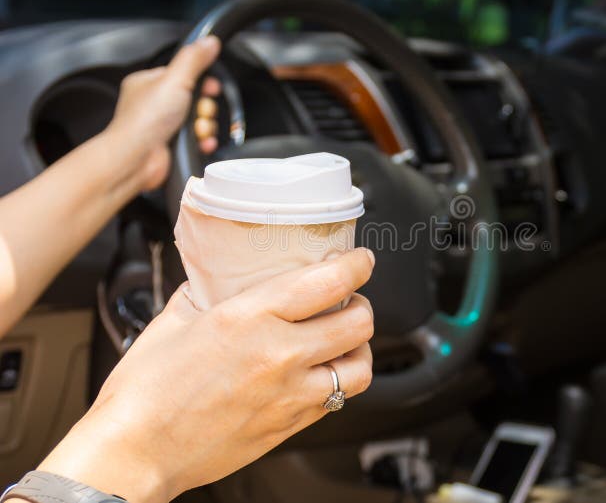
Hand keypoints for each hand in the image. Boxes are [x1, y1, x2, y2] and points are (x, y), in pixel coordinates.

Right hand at [37, 248, 375, 502]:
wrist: (136, 452)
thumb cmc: (146, 391)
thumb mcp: (176, 319)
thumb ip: (209, 292)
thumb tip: (224, 277)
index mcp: (249, 318)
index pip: (329, 282)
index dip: (356, 266)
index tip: (360, 260)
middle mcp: (278, 355)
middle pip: (359, 323)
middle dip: (361, 304)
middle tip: (349, 299)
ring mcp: (289, 395)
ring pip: (360, 367)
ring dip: (359, 348)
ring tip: (344, 340)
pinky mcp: (290, 426)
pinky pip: (337, 400)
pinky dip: (338, 381)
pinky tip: (320, 373)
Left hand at [106, 36, 221, 190]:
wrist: (137, 159)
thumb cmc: (144, 121)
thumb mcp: (174, 80)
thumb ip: (194, 59)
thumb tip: (209, 42)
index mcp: (149, 83)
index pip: (183, 74)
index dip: (201, 81)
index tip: (211, 86)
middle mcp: (154, 104)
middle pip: (195, 98)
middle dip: (205, 107)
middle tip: (201, 110)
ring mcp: (163, 126)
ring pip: (198, 120)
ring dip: (205, 125)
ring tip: (198, 129)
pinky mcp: (172, 146)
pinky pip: (197, 139)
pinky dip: (203, 141)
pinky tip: (201, 142)